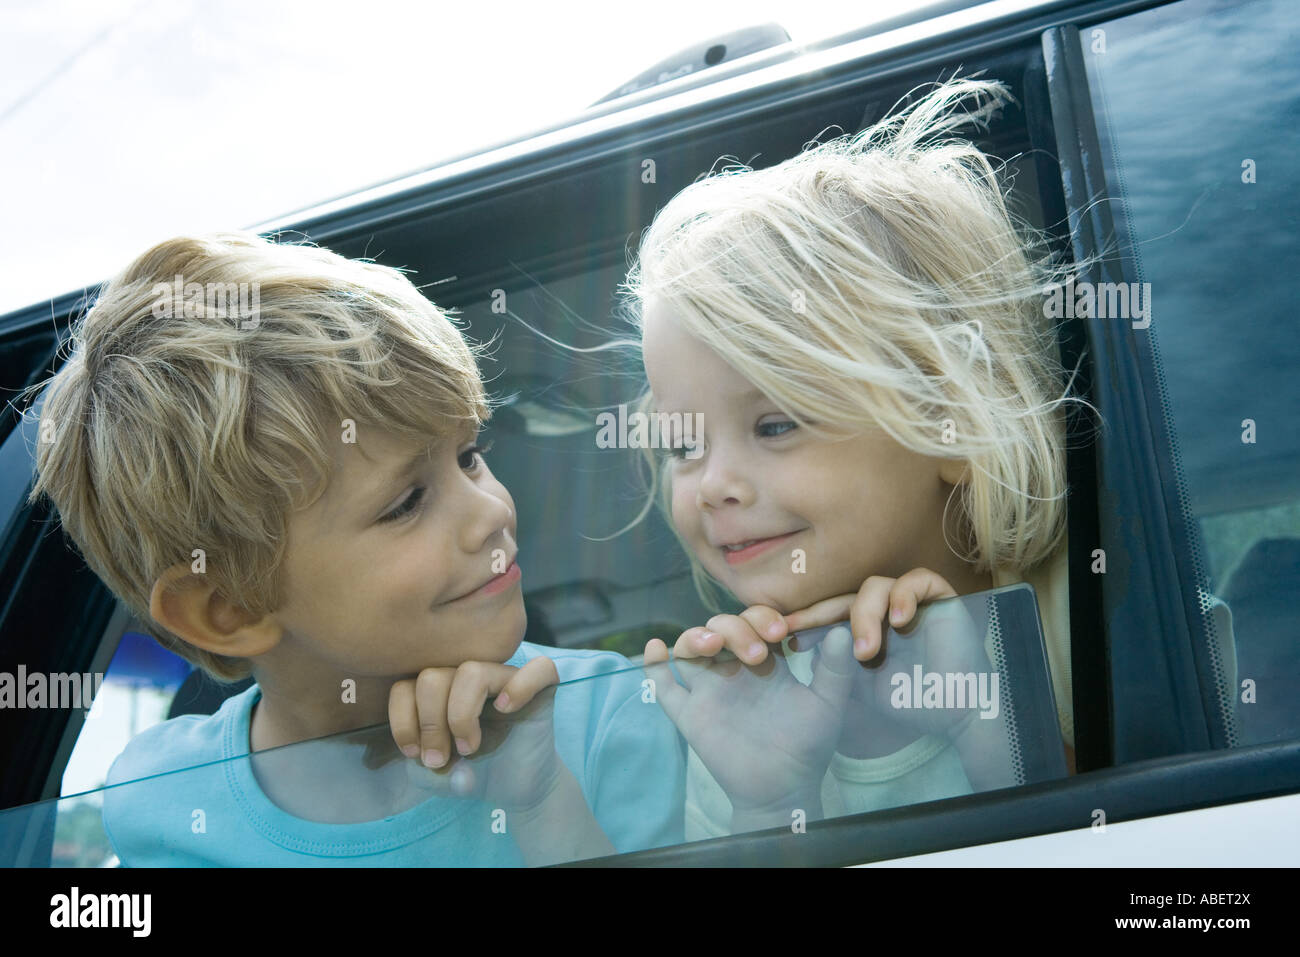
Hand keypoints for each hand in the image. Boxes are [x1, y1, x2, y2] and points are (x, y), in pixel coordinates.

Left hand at [387, 656, 563, 812]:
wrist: (512, 791)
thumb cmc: (470, 774)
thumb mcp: (434, 777)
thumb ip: (422, 768)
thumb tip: (439, 762)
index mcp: (438, 689)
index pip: (405, 685)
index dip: (404, 721)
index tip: (414, 755)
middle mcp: (468, 677)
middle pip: (433, 677)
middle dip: (430, 724)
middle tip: (441, 759)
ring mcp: (505, 678)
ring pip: (472, 671)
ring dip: (461, 715)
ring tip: (469, 748)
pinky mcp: (542, 688)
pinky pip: (539, 668)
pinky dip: (521, 687)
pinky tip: (508, 711)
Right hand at [643, 623, 857, 823]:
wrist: (783, 789)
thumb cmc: (808, 745)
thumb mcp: (827, 704)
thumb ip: (835, 668)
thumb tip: (844, 631)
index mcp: (765, 661)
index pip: (753, 620)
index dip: (761, 617)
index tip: (779, 632)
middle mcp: (733, 669)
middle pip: (719, 627)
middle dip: (734, 628)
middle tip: (756, 653)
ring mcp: (708, 690)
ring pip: (689, 648)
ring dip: (695, 637)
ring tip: (711, 645)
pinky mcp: (689, 714)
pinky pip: (663, 686)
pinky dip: (654, 665)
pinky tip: (656, 648)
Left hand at [785, 570, 991, 736]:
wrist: (953, 714)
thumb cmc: (908, 700)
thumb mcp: (858, 684)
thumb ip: (832, 664)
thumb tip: (795, 644)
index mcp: (864, 623)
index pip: (828, 612)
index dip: (806, 619)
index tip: (783, 633)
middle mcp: (884, 607)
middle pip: (846, 597)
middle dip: (822, 614)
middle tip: (803, 630)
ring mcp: (911, 599)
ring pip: (876, 586)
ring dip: (865, 616)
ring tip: (865, 651)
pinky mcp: (941, 595)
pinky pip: (919, 580)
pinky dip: (906, 596)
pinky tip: (899, 621)